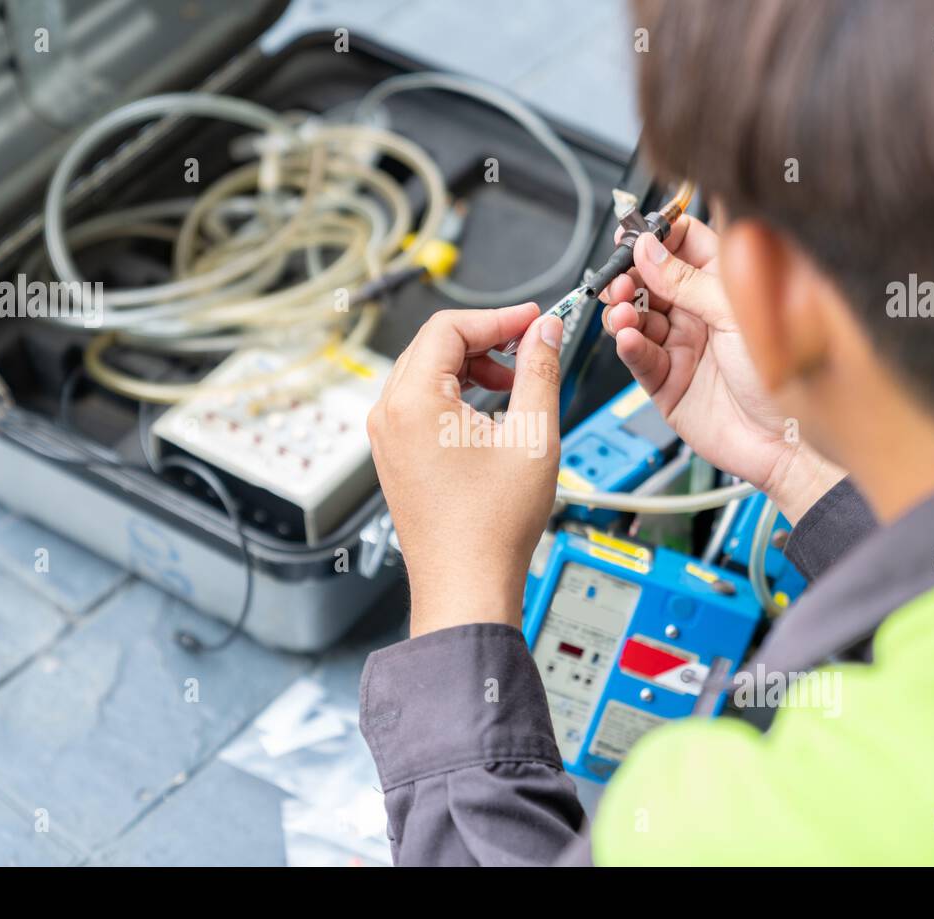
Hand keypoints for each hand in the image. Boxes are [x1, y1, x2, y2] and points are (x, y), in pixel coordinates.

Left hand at [366, 303, 562, 636]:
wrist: (467, 585)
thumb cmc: (491, 527)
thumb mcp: (532, 436)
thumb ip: (540, 372)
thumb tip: (547, 333)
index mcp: (412, 401)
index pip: (449, 327)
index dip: (498, 318)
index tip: (534, 321)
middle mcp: (388, 415)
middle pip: (434, 345)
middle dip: (486, 339)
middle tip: (530, 346)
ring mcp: (387, 437)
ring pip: (427, 373)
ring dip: (472, 367)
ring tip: (516, 385)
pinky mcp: (395, 456)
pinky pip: (421, 404)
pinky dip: (456, 395)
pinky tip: (492, 413)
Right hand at [600, 219, 842, 522]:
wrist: (787, 440)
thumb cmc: (784, 376)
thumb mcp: (736, 313)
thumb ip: (688, 281)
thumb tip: (650, 251)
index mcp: (725, 285)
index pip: (683, 245)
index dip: (657, 237)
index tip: (635, 235)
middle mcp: (701, 313)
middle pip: (651, 280)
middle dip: (629, 274)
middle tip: (620, 277)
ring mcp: (682, 347)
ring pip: (637, 318)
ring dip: (623, 310)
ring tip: (623, 312)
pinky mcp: (667, 382)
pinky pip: (638, 357)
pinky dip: (629, 345)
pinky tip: (628, 338)